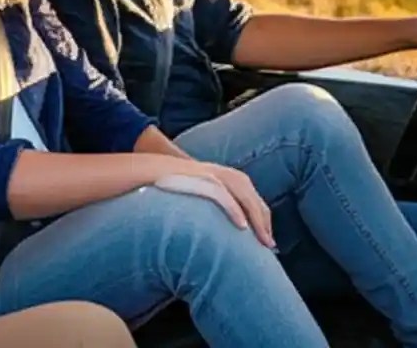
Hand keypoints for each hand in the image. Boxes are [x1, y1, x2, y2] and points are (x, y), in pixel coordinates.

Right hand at [154, 161, 274, 249]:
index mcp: (222, 177)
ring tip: (263, 239)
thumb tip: (223, 230)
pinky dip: (235, 210)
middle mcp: (221, 173)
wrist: (147, 170)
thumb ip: (211, 205)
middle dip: (264, 221)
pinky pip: (223, 195)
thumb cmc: (170, 187)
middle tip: (269, 245)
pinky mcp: (201, 179)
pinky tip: (242, 226)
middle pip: (252, 196)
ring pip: (244, 195)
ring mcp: (211, 175)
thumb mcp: (195, 194)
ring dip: (257, 218)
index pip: (251, 197)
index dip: (261, 218)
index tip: (266, 240)